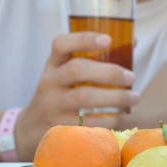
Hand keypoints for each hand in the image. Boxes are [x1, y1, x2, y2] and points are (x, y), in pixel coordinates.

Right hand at [17, 32, 137, 158]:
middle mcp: (49, 81)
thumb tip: (132, 41)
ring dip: (115, 97)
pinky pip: (86, 122)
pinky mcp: (58, 127)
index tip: (108, 39)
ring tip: (134, 98)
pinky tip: (121, 116)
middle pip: (77, 69)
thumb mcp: (68, 73)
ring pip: (84, 96)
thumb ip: (96, 58)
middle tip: (131, 77)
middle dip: (110, 72)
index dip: (84, 39)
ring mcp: (52, 105)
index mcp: (54, 63)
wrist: (32, 127)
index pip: (61, 44)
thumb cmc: (62, 93)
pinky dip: (109, 119)